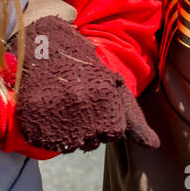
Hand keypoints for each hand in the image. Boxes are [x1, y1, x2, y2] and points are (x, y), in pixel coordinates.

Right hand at [14, 15, 158, 152]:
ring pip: (70, 145)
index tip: (96, 106)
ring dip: (68, 134)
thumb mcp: (115, 87)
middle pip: (92, 142)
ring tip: (63, 108)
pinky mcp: (34, 117)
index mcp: (106, 96)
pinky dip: (48, 134)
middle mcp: (83, 104)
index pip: (113, 134)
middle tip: (77, 105)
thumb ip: (134, 120)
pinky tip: (49, 114)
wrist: (44, 43)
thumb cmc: (86, 68)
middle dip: (88, 130)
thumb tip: (155, 146)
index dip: (106, 125)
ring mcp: (56, 110)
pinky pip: (47, 143)